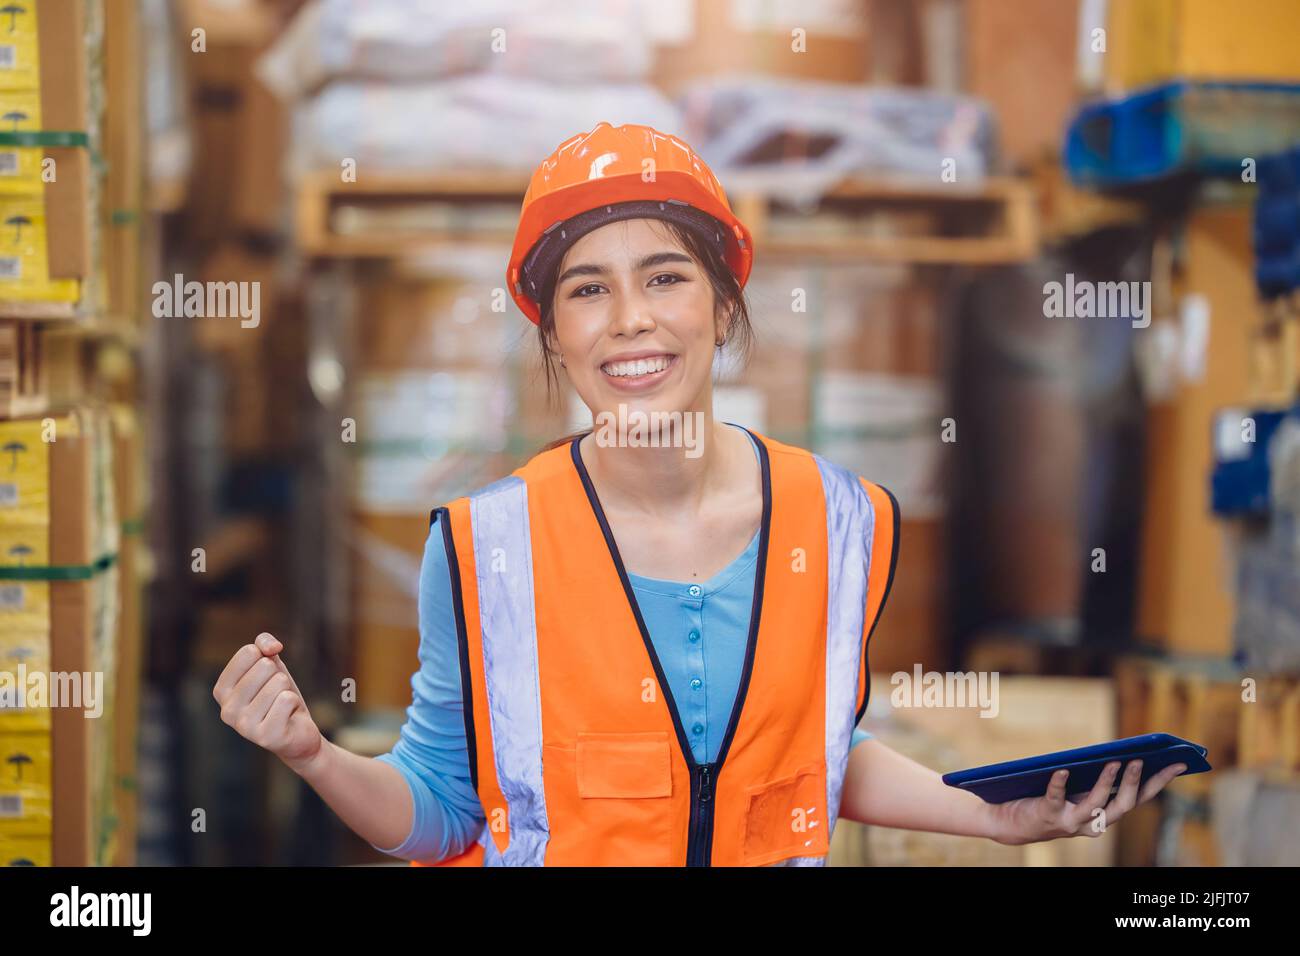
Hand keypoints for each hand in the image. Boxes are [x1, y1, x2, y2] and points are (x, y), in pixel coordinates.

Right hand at [213, 632, 322, 774]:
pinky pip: (287, 699)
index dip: (267, 658)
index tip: (267, 676)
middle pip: (264, 666)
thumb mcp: (271, 664)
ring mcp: (244, 726)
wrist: (297, 732)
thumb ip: (264, 643)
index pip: (248, 652)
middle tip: (277, 695)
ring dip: (287, 691)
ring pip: (278, 682)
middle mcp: (227, 710)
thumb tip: (271, 647)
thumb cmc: (279, 695)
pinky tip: (288, 716)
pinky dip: (294, 703)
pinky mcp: (265, 736)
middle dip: (278, 676)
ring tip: (282, 706)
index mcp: (221, 690)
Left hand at [988, 759, 1186, 844]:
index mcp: (1106, 813)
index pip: (1141, 797)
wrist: (1013, 822)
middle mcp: (1094, 823)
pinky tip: (1062, 770)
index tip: (1181, 762)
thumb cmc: (1050, 800)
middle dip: (1135, 782)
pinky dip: (1059, 784)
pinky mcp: (1048, 816)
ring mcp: (1072, 822)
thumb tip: (1121, 750)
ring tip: (1112, 761)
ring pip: (1096, 805)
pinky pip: (1055, 799)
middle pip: (1124, 805)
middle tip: (1141, 760)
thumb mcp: (1078, 788)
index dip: (1162, 781)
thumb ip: (1098, 776)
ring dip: (1107, 783)